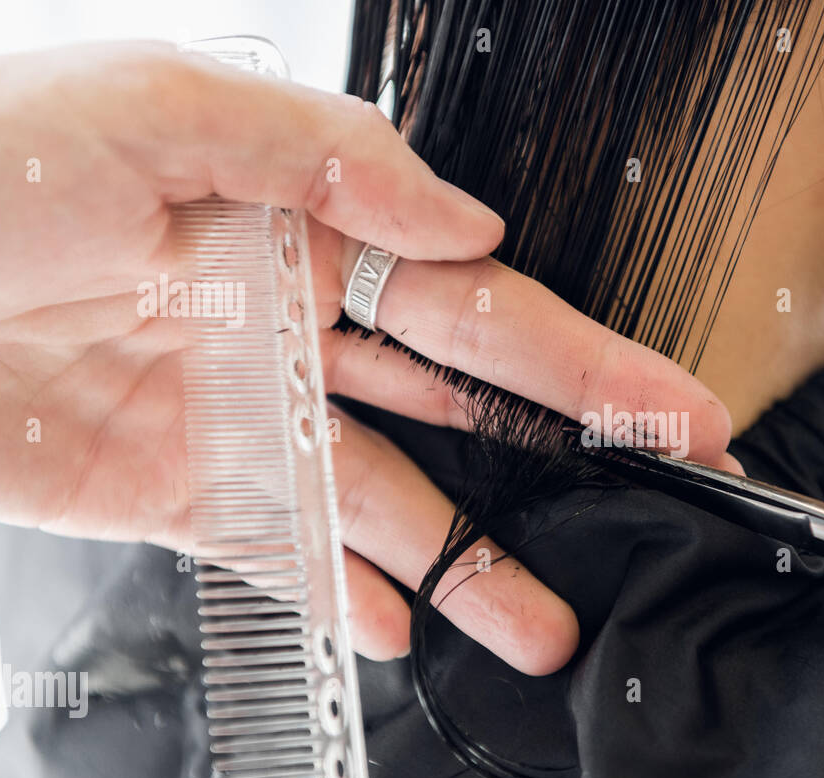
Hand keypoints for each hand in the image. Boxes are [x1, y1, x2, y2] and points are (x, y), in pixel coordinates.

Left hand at [0, 42, 735, 673]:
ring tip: (539, 619)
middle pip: (458, 409)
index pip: (476, 301)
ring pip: (385, 497)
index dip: (583, 359)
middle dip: (564, 460)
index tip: (671, 410)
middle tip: (655, 508)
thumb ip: (322, 157)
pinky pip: (285, 548)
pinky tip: (401, 623)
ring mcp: (243, 414)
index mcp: (305, 224)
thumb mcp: (152, 108)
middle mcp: (291, 322)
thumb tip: (459, 220)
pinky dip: (343, 590)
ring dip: (465, 560)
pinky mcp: (180, 491)